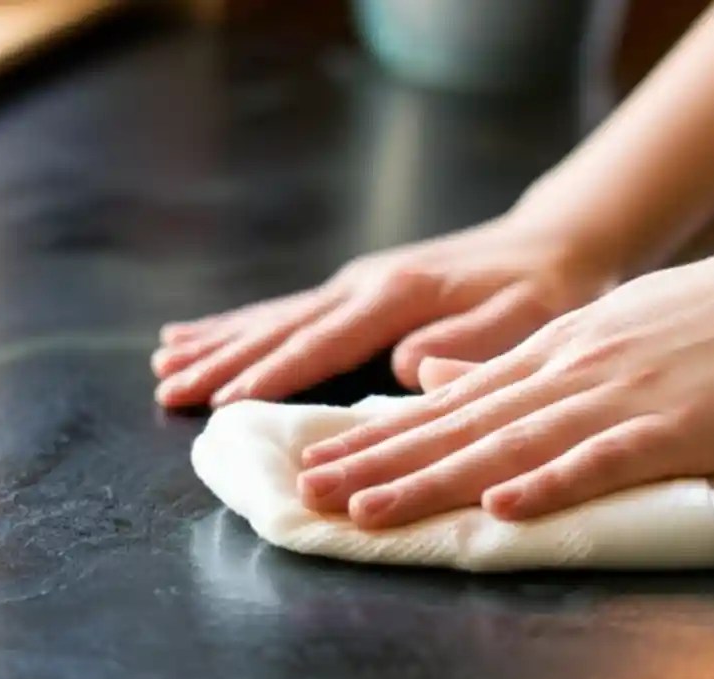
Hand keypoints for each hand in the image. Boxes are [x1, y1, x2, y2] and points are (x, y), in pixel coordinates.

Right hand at [152, 213, 619, 407]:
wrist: (550, 243)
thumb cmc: (545, 290)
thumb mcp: (526, 318)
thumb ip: (466, 343)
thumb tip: (402, 367)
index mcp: (400, 296)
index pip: (325, 341)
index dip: (273, 374)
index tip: (223, 400)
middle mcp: (366, 284)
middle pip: (282, 328)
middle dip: (223, 360)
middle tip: (167, 389)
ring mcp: (356, 283)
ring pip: (273, 317)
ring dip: (218, 342)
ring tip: (164, 363)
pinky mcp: (356, 288)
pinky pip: (287, 310)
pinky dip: (240, 324)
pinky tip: (202, 333)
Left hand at [295, 229, 713, 528]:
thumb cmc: (712, 318)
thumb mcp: (604, 327)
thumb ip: (529, 361)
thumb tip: (450, 380)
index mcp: (553, 351)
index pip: (448, 403)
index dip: (379, 435)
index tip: (320, 461)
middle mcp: (567, 370)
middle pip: (456, 425)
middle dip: (377, 462)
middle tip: (309, 491)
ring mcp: (617, 397)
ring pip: (507, 444)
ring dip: (432, 480)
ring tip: (368, 509)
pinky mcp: (674, 428)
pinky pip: (601, 460)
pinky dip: (550, 485)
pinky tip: (502, 510)